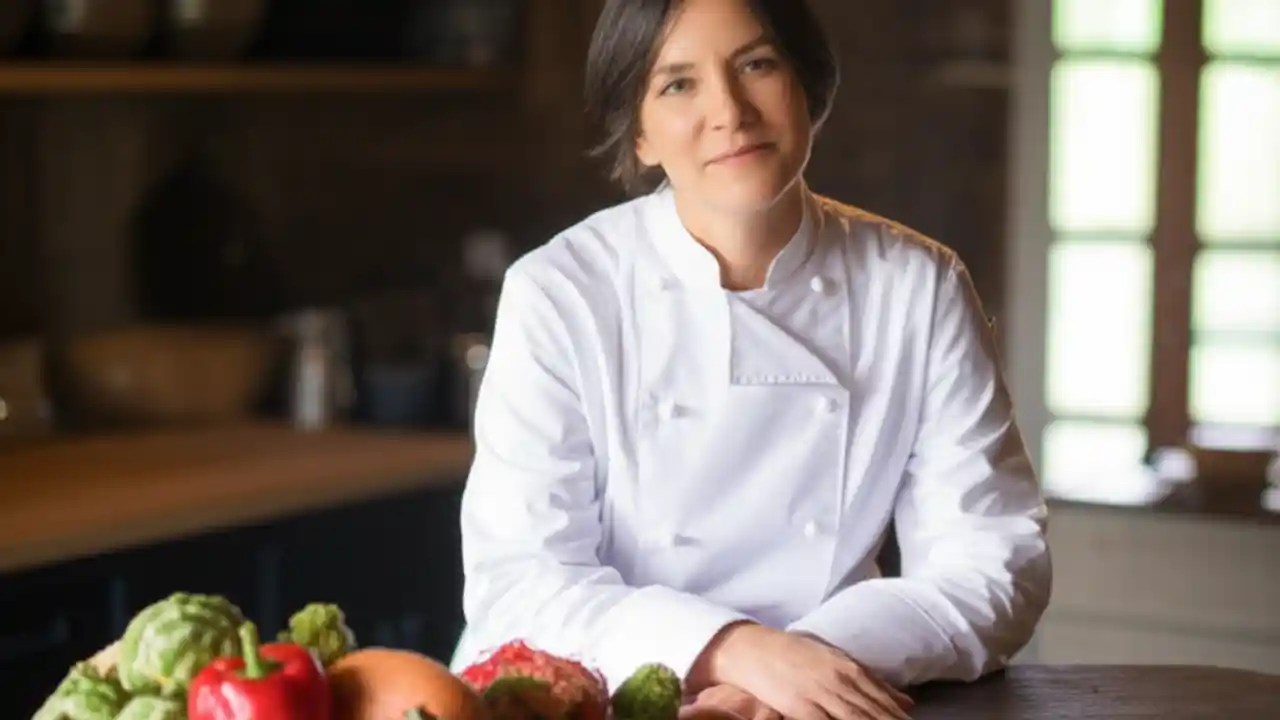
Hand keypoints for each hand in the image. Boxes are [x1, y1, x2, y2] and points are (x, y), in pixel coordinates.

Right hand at [694, 623, 913, 719]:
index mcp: (852, 669)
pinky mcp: (801, 706)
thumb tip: (908, 703)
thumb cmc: (793, 654)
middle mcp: (842, 681)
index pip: (887, 703)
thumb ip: (872, 682)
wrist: (750, 647)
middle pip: (877, 715)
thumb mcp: (836, 661)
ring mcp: (822, 694)